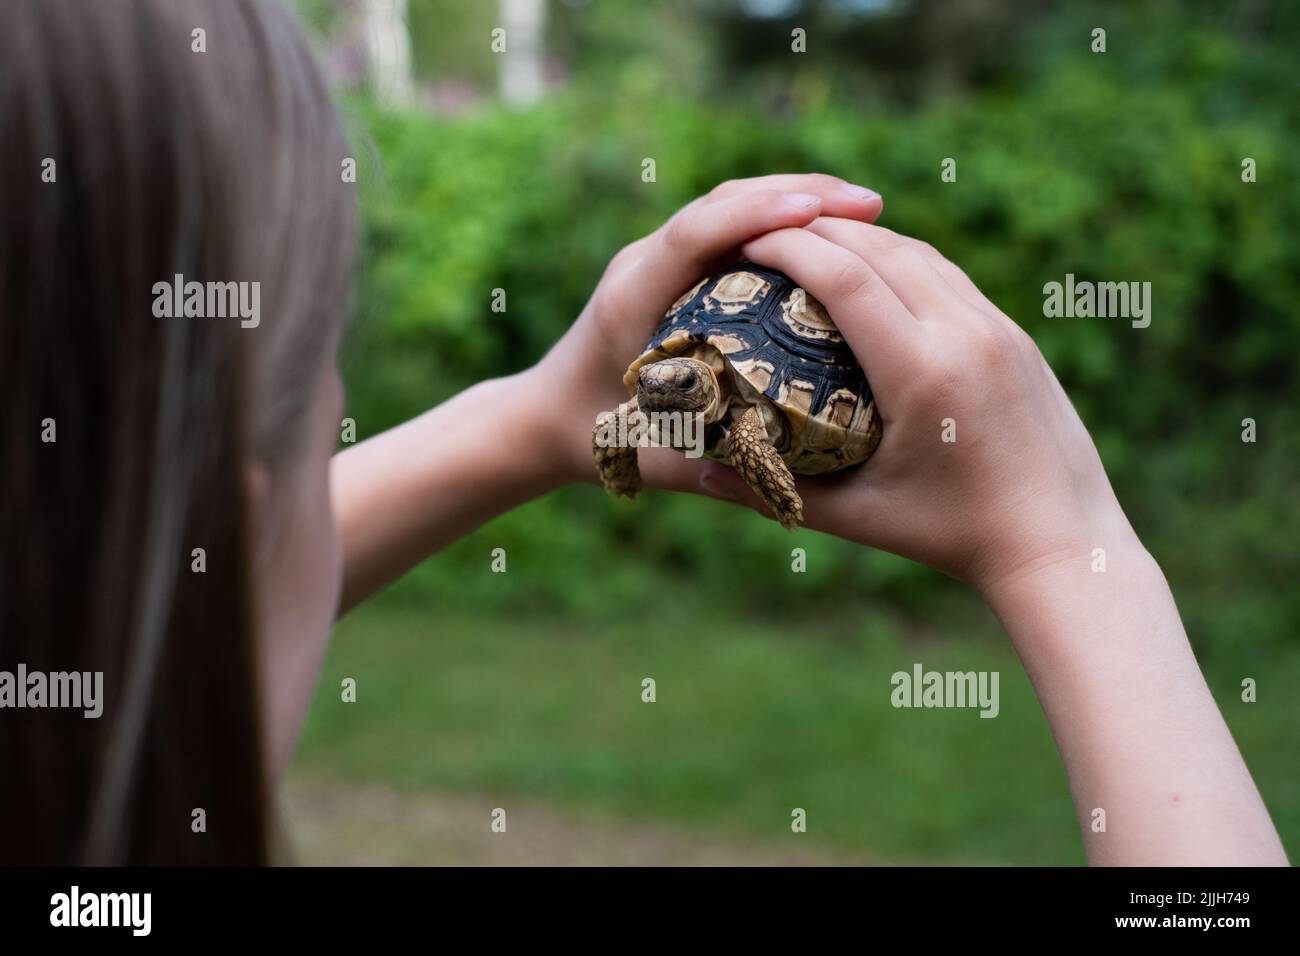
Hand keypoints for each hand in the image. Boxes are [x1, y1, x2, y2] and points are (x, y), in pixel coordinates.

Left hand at [527, 175, 882, 492]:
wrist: (544, 415)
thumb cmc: (590, 438)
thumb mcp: (644, 457)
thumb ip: (700, 468)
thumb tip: (781, 484)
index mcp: (632, 297)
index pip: (695, 234)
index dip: (756, 216)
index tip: (818, 212)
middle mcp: (643, 264)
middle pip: (722, 202)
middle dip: (797, 193)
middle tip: (871, 203)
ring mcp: (657, 258)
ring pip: (729, 204)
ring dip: (794, 198)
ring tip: (866, 211)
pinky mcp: (672, 265)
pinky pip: (729, 226)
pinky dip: (779, 220)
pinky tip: (830, 236)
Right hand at [696, 217, 1143, 593]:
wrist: (1063, 543)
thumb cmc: (953, 538)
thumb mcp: (857, 518)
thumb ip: (775, 489)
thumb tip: (697, 471)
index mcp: (924, 373)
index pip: (846, 278)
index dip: (790, 248)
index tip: (745, 241)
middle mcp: (966, 334)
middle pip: (879, 250)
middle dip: (816, 231)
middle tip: (762, 233)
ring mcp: (998, 328)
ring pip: (918, 253)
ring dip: (860, 239)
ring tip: (809, 242)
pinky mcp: (1014, 334)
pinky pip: (948, 276)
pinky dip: (900, 260)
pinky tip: (871, 273)